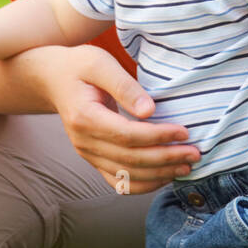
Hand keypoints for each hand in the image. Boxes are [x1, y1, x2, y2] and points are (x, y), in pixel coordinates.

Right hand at [25, 44, 200, 194]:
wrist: (53, 80)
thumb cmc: (79, 66)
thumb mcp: (99, 63)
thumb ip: (125, 86)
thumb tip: (150, 111)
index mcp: (85, 117)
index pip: (127, 135)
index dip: (158, 137)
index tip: (184, 132)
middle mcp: (83, 142)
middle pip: (130, 160)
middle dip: (166, 159)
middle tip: (195, 154)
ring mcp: (87, 154)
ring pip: (126, 176)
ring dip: (159, 175)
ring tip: (186, 167)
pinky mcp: (93, 160)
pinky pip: (119, 182)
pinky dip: (144, 184)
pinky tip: (165, 175)